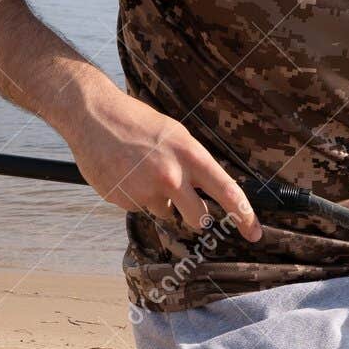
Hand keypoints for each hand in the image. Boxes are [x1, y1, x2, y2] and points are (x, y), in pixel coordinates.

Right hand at [56, 85, 259, 240]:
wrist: (93, 115)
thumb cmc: (138, 123)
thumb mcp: (176, 135)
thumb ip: (195, 164)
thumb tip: (213, 191)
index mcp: (190, 155)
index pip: (227, 191)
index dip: (244, 216)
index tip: (254, 234)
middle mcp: (171, 176)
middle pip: (198, 219)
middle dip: (195, 217)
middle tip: (183, 200)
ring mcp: (146, 190)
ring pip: (165, 213)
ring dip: (159, 200)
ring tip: (142, 171)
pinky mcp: (123, 200)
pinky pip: (139, 208)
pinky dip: (135, 196)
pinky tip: (124, 173)